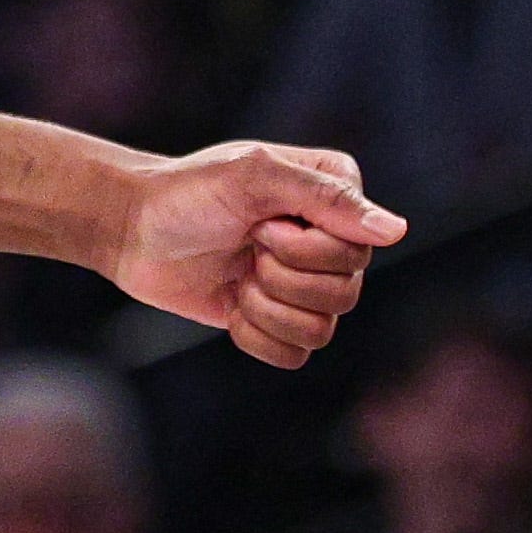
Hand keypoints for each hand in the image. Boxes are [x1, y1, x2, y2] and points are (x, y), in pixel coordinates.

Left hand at [108, 143, 404, 368]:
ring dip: (267, 308)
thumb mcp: (255, 177)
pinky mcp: (276, 319)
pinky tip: (233, 307)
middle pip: (345, 294)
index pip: (359, 249)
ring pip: (322, 330)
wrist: (134, 229)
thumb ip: (326, 199)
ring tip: (238, 278)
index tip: (260, 222)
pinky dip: (256, 336)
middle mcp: (331, 239)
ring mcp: (304, 282)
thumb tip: (397, 231)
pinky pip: (295, 356)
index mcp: (336, 195)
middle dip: (281, 278)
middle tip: (247, 248)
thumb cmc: (191, 192)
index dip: (305, 249)